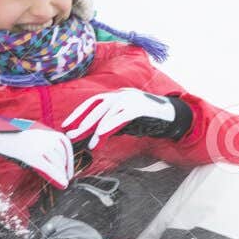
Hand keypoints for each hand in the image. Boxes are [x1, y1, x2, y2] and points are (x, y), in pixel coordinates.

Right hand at [0, 117, 73, 188]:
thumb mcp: (29, 132)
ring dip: (61, 173)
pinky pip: (49, 168)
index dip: (69, 158)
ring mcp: (39, 146)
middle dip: (64, 167)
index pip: (65, 143)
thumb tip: (51, 156)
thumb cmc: (9, 134)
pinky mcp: (32, 156)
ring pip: (57, 162)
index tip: (69, 168)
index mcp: (45, 130)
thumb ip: (41, 140)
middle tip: (65, 176)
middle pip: (61, 154)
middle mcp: (44, 137)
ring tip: (62, 180)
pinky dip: (58, 177)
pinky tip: (63, 184)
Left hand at [61, 88, 190, 149]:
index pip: (92, 102)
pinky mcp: (139, 107)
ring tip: (90, 143)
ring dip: (96, 128)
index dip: (78, 113)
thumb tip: (95, 135)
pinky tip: (101, 136)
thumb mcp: (125, 122)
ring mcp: (130, 99)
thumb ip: (111, 125)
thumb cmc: (148, 120)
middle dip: (82, 122)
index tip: (66, 125)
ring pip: (107, 112)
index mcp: (116, 96)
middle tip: (71, 135)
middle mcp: (121, 95)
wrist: (172, 115)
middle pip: (97, 106)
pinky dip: (109, 126)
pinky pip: (120, 117)